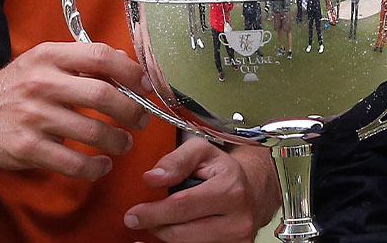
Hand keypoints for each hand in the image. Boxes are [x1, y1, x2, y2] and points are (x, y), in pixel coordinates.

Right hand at [0, 41, 149, 179]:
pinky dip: (95, 167)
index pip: (100, 56)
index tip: (145, 86)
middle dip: (131, 111)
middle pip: (102, 95)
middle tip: (141, 120)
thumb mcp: (46, 61)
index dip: (130, 72)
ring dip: (118, 141)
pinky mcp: (27, 147)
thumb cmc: (18, 85)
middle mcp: (41, 83)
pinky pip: (73, 162)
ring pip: (93, 132)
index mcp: (49, 56)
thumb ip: (84, 61)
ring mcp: (33, 117)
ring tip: (124, 143)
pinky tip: (102, 165)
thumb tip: (128, 66)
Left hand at [124, 139, 276, 242]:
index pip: (182, 207)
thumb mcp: (201, 152)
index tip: (133, 214)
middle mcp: (238, 220)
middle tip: (139, 219)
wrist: (253, 192)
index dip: (153, 212)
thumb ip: (176, 160)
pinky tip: (164, 239)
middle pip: (181, 233)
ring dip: (165, 238)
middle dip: (156, 226)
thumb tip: (153, 178)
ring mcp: (238, 241)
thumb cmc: (224, 172)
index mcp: (231, 190)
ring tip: (156, 225)